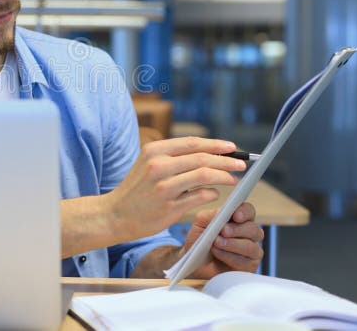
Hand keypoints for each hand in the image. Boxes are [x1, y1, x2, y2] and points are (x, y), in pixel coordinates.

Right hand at [104, 137, 246, 240]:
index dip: (216, 144)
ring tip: (234, 179)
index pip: (193, 143)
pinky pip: (200, 196)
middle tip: (241, 164)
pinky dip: (212, 193)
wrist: (115, 214)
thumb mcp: (148, 163)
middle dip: (227, 160)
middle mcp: (158, 166)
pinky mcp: (169, 207)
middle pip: (203, 158)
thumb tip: (209, 152)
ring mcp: (164, 187)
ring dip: (224, 176)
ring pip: (205, 175)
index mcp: (154, 151)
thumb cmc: (136, 189)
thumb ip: (174, 157)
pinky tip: (215, 194)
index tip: (232, 147)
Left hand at [184, 202, 264, 278]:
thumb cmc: (200, 238)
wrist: (194, 260)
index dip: (244, 212)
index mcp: (240, 219)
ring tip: (216, 243)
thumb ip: (212, 215)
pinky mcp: (249, 267)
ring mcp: (252, 251)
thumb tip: (223, 211)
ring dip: (232, 245)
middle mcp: (250, 234)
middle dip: (237, 230)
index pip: (249, 211)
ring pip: (251, 247)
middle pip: (253, 229)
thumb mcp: (201, 222)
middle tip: (223, 231)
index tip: (236, 216)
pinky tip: (218, 253)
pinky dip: (230, 257)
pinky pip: (245, 263)